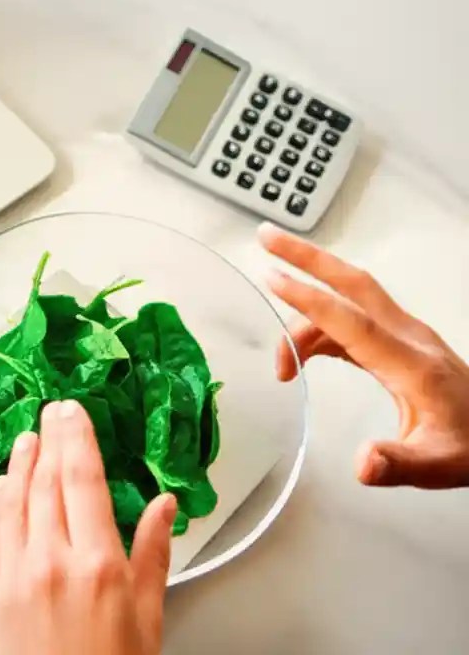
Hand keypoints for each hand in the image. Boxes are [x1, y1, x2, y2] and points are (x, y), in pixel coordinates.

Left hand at [0, 401, 175, 654]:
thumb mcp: (148, 617)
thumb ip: (153, 554)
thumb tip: (164, 506)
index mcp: (99, 564)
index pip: (83, 480)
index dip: (76, 438)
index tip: (73, 412)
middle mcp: (53, 561)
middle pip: (47, 482)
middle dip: (50, 440)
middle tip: (51, 411)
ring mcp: (16, 574)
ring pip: (15, 501)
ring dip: (20, 463)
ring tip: (27, 438)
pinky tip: (2, 486)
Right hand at [260, 223, 468, 487]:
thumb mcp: (437, 465)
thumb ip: (396, 463)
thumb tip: (363, 463)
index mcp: (411, 363)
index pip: (351, 321)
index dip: (309, 300)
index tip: (272, 277)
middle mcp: (409, 338)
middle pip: (353, 283)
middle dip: (307, 258)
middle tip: (266, 238)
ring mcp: (407, 336)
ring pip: (351, 298)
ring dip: (309, 295)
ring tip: (276, 337)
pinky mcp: (402, 343)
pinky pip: (353, 319)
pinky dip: (321, 324)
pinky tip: (303, 351)